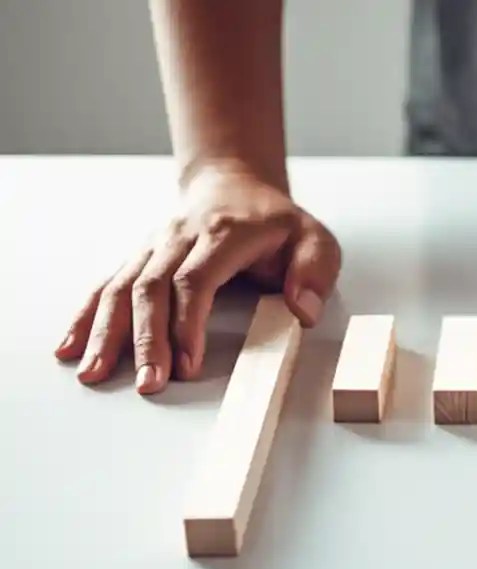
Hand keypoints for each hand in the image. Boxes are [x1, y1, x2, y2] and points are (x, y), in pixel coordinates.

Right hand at [54, 164, 341, 393]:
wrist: (235, 184)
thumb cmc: (276, 222)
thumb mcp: (314, 239)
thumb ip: (314, 272)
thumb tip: (304, 310)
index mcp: (224, 234)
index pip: (195, 280)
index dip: (187, 323)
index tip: (187, 364)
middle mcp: (180, 237)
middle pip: (152, 288)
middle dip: (146, 340)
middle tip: (148, 383)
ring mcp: (154, 247)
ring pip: (122, 287)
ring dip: (107, 333)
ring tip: (94, 373)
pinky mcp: (139, 258)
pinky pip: (107, 286)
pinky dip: (86, 317)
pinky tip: (70, 347)